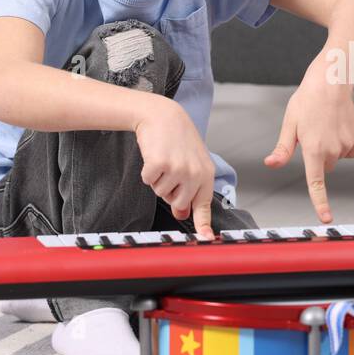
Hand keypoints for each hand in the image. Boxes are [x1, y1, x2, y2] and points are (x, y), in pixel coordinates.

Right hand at [134, 96, 216, 239]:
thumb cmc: (177, 139)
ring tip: (164, 159)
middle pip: (177, 202)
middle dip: (169, 190)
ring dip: (158, 179)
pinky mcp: (160, 165)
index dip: (203, 225)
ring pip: (160, 192)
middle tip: (171, 168)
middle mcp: (195, 174)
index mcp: (206, 174)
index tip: (206, 239)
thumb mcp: (191, 163)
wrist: (162, 115)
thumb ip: (190, 188)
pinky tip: (154, 156)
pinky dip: (147, 171)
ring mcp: (178, 169)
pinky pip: (148, 181)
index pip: (204, 205)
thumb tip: (181, 213)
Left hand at [264, 82, 353, 223]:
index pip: (316, 183)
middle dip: (318, 156)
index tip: (327, 219)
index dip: (320, 203)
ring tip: (325, 124)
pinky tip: (338, 125)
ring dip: (330, 147)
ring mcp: (348, 145)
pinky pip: (349, 150)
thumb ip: (283, 149)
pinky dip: (344, 142)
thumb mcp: (289, 124)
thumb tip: (271, 164)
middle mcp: (333, 150)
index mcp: (313, 149)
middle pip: (324, 167)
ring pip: (336, 158)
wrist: (331, 82)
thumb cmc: (306, 101)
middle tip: (312, 133)